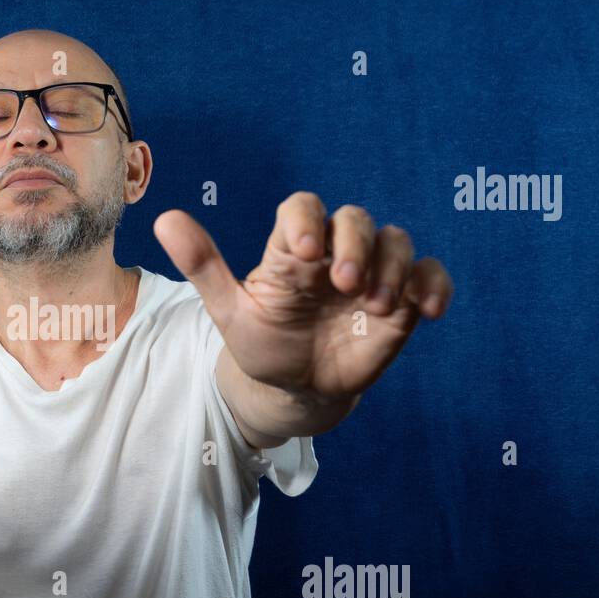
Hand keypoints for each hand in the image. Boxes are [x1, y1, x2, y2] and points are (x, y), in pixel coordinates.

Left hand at [153, 192, 452, 398]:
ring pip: (395, 241)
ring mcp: (372, 275)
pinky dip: (435, 285)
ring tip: (375, 305)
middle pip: (354, 220)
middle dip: (354, 244)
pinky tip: (429, 310)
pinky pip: (429, 276)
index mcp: (292, 249)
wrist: (294, 389)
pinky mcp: (402, 300)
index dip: (308, 220)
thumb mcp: (229, 310)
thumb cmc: (262, 343)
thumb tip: (163, 218)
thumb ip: (203, 265)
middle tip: (343, 283)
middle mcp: (334, 253)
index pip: (303, 209)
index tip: (306, 251)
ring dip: (392, 267)